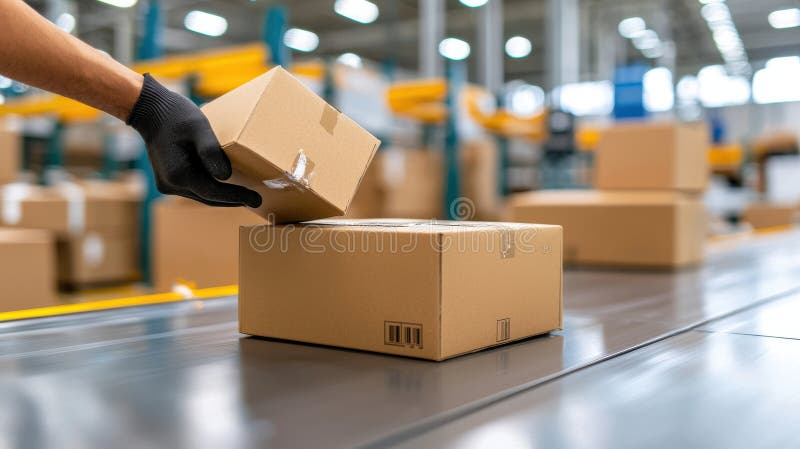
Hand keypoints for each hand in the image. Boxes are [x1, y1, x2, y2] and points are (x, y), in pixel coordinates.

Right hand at [127, 73, 260, 207]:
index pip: (214, 193)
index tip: (257, 199)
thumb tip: (225, 176)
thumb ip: (211, 151)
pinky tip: (225, 185)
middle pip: (209, 198)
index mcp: (179, 174)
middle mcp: (171, 184)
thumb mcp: (198, 127)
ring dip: (222, 196)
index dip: (237, 197)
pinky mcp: (168, 180)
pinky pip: (195, 189)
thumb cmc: (176, 115)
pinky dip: (211, 189)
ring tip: (245, 195)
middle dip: (233, 200)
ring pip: (202, 196)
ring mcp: (168, 184)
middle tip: (256, 200)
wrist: (149, 110)